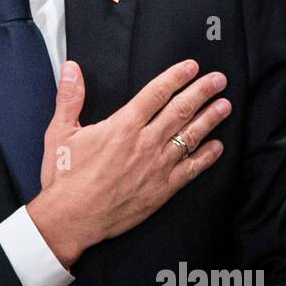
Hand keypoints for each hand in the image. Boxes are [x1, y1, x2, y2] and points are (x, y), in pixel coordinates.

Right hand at [27, 58, 229, 267]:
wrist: (71, 218)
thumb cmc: (65, 177)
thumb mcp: (59, 132)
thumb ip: (70, 97)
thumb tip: (72, 68)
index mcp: (123, 126)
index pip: (156, 93)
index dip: (176, 77)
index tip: (191, 67)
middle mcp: (145, 143)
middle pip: (180, 110)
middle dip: (202, 92)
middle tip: (218, 80)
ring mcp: (157, 167)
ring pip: (190, 137)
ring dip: (210, 119)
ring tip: (225, 105)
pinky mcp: (162, 190)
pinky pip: (191, 170)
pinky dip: (206, 157)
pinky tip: (217, 148)